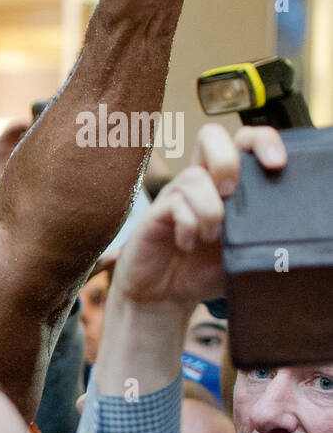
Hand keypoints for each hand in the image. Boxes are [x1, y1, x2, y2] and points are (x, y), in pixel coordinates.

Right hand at [111, 124, 286, 309]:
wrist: (165, 296)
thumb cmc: (201, 270)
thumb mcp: (241, 250)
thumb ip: (256, 231)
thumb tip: (277, 222)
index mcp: (223, 184)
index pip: (243, 141)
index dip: (262, 141)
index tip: (276, 165)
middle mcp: (198, 182)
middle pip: (211, 136)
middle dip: (227, 160)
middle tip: (230, 192)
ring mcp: (175, 195)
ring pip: (195, 177)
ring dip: (210, 212)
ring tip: (209, 238)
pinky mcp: (155, 213)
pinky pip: (177, 205)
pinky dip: (189, 228)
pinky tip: (187, 244)